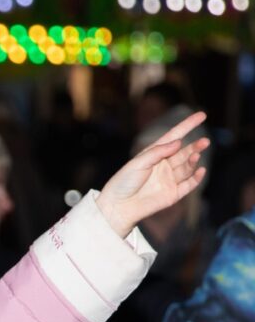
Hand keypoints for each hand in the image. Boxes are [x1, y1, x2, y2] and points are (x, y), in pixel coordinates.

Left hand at [97, 111, 209, 236]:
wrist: (118, 206)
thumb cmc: (124, 182)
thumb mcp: (138, 163)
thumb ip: (157, 152)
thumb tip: (178, 141)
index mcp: (154, 154)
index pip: (174, 137)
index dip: (187, 126)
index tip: (202, 115)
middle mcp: (164, 165)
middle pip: (184, 152)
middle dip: (195, 146)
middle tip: (204, 142)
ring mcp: (170, 179)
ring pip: (187, 167)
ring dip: (193, 160)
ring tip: (195, 155)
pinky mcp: (173, 194)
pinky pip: (189, 184)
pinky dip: (196, 177)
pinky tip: (200, 170)